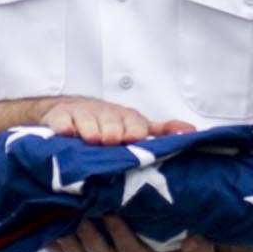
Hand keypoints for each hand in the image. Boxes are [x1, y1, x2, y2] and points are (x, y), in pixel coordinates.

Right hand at [37, 96, 155, 145]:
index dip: (134, 130)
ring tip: (92, 139)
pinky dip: (63, 126)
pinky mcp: (59, 116)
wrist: (71, 111)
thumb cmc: (109, 123)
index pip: (133, 122)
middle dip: (112, 130)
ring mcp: (82, 114)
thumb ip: (162, 131)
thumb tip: (192, 131)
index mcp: (126, 118)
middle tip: (111, 140)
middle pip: (110, 121)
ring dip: (90, 128)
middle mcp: (105, 114)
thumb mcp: (136, 126)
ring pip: (87, 120)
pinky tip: (66, 133)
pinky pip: (61, 120)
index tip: (134, 138)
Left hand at [48, 216, 217, 251]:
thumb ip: (197, 248)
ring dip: (67, 238)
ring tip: (57, 218)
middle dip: (87, 234)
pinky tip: (42, 231)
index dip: (120, 234)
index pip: (130, 251)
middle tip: (78, 213)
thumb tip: (196, 241)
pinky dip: (55, 243)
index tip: (112, 213)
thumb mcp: (195, 251)